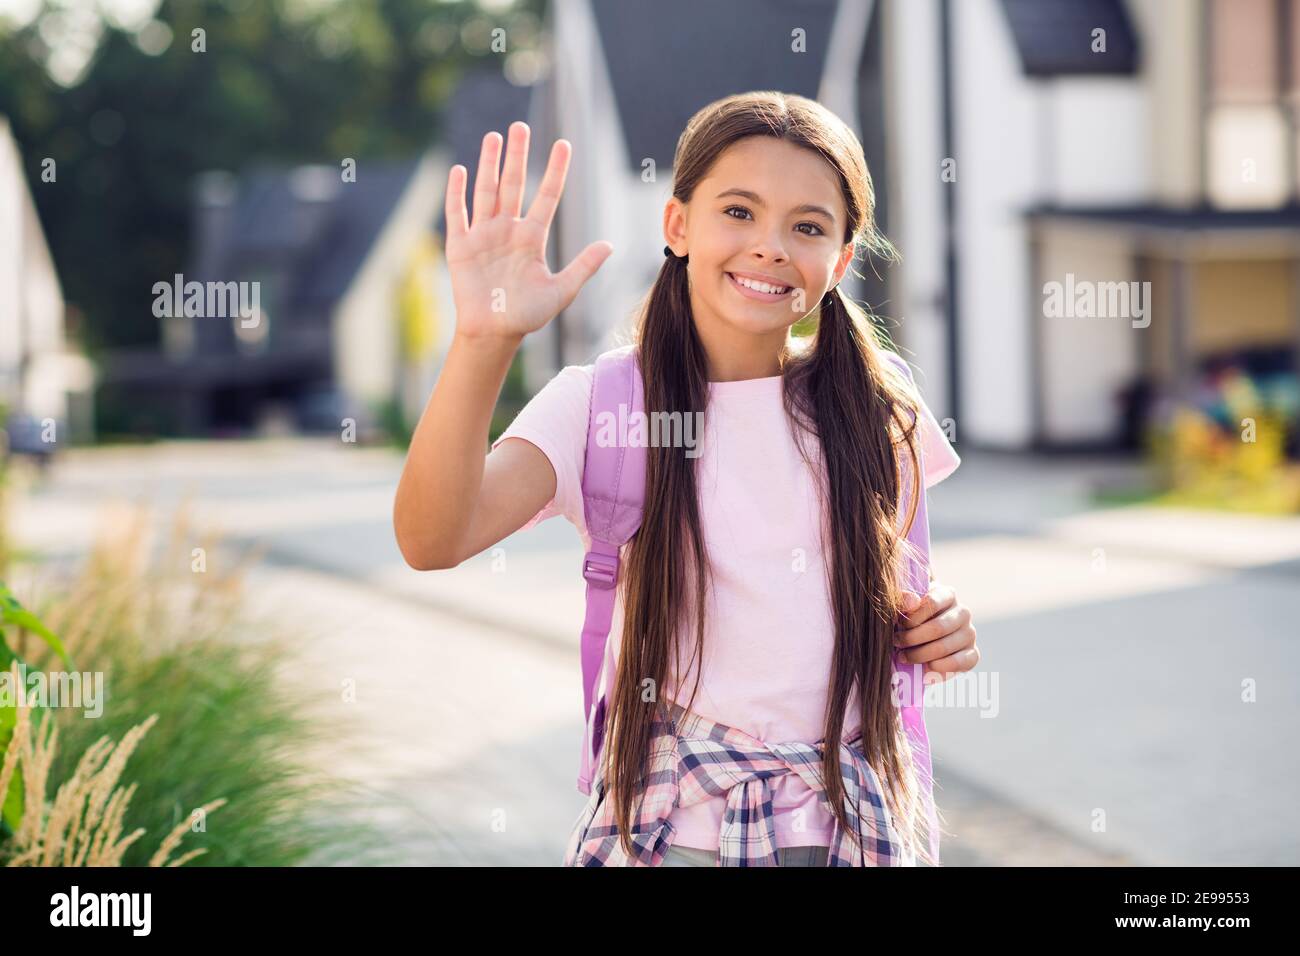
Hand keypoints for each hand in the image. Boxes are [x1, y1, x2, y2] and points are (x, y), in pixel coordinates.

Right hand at [444, 121, 612, 341]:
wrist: (495, 333)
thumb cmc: (527, 315)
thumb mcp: (561, 291)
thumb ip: (584, 267)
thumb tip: (609, 245)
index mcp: (532, 238)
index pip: (546, 196)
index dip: (555, 171)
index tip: (564, 144)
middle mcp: (508, 230)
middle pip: (514, 185)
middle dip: (517, 156)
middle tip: (521, 126)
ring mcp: (483, 236)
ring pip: (486, 192)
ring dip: (489, 164)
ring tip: (494, 137)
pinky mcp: (461, 246)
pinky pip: (458, 214)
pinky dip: (457, 193)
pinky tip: (460, 170)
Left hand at [894, 583, 978, 683]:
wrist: (920, 640)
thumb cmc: (910, 618)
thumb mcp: (903, 606)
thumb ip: (902, 599)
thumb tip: (912, 601)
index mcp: (948, 594)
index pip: (932, 602)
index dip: (911, 617)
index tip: (897, 625)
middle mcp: (963, 612)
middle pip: (938, 628)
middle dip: (911, 638)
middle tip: (896, 643)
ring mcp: (969, 633)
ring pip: (944, 647)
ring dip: (919, 655)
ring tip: (903, 656)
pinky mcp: (973, 654)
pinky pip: (959, 663)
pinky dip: (939, 667)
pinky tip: (925, 667)